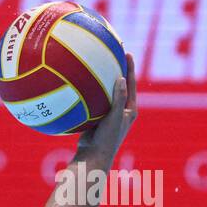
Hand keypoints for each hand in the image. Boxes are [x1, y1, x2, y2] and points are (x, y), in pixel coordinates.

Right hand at [74, 52, 137, 167]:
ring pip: (105, 90)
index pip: (131, 84)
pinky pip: (93, 98)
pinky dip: (86, 88)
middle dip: (116, 68)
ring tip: (94, 61)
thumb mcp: (114, 117)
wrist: (93, 155)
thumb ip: (118, 99)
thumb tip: (121, 78)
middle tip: (112, 51)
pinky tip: (75, 79)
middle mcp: (122, 110)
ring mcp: (109, 113)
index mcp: (130, 109)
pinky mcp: (97, 116)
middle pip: (120, 84)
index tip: (126, 52)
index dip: (129, 67)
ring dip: (100, 77)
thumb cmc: (107, 138)